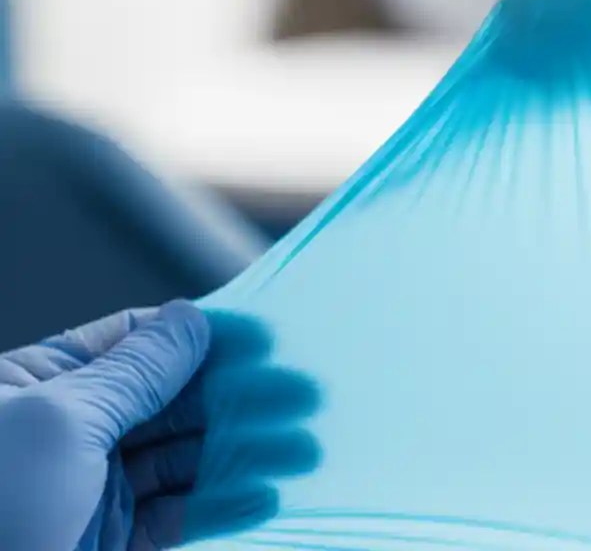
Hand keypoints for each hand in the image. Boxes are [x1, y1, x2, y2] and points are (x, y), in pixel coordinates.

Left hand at [0, 300, 321, 549]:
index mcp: (30, 386)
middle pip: (167, 400)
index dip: (195, 338)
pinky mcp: (113, 542)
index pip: (129, 342)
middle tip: (301, 393)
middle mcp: (64, 433)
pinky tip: (265, 495)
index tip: (262, 336)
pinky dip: (224, 505)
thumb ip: (136, 371)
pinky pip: (180, 515)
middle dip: (234, 398)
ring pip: (182, 459)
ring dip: (243, 453)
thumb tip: (190, 320)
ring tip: (301, 449)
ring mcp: (90, 490)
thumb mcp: (61, 423)